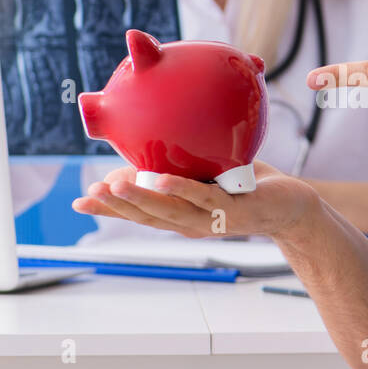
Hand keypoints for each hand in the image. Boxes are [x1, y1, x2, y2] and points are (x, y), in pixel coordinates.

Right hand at [71, 160, 317, 241]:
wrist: (289, 203)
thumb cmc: (243, 185)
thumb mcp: (204, 171)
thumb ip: (173, 163)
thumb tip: (142, 145)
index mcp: (179, 214)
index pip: (139, 213)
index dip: (108, 209)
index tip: (78, 201)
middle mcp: (190, 223)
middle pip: (146, 216)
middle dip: (115, 207)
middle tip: (86, 195)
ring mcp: (211, 220)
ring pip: (169, 211)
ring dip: (139, 199)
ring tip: (111, 186)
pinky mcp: (233, 211)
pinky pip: (203, 198)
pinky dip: (180, 189)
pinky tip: (160, 178)